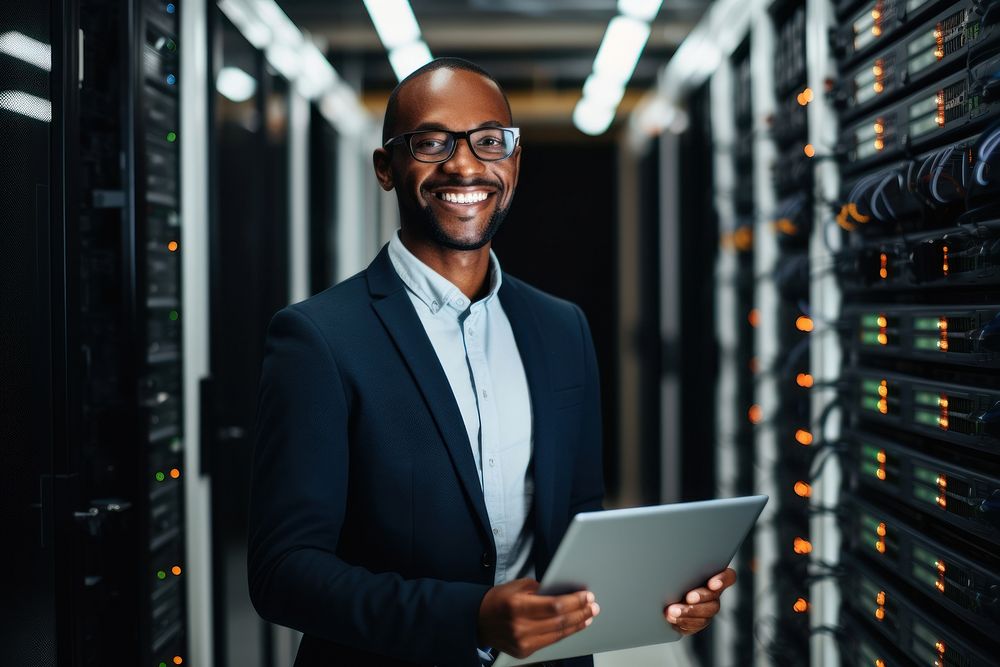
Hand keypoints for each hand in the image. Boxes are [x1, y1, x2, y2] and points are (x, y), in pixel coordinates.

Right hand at [477, 578, 599, 658]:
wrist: (477, 621)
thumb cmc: (498, 600)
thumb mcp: (516, 586)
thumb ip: (540, 589)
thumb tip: (565, 591)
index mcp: (517, 606)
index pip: (554, 605)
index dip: (574, 601)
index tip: (587, 596)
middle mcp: (520, 627)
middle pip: (559, 621)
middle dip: (580, 612)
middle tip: (593, 606)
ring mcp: (522, 642)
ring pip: (558, 634)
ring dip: (576, 624)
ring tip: (588, 615)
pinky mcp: (524, 652)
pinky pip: (550, 642)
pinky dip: (564, 633)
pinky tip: (573, 626)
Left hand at [664, 568, 735, 635]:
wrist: (660, 597)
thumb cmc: (671, 576)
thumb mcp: (678, 570)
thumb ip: (683, 568)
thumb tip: (674, 562)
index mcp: (713, 577)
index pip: (728, 577)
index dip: (724, 580)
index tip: (712, 584)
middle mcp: (712, 595)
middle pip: (714, 599)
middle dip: (701, 598)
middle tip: (689, 598)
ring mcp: (705, 610)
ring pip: (705, 615)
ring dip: (689, 613)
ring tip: (672, 611)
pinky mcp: (696, 623)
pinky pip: (694, 626)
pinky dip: (683, 622)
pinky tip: (672, 618)